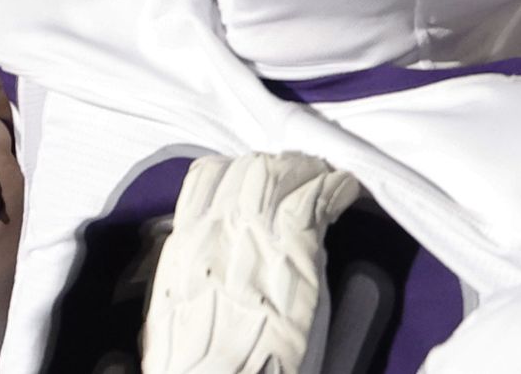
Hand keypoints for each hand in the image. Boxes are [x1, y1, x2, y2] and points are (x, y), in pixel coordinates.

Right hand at [142, 152, 362, 373]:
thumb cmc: (194, 364)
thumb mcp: (174, 309)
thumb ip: (193, 268)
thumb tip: (215, 249)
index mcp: (183, 244)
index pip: (206, 177)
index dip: (237, 169)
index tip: (257, 177)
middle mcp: (216, 229)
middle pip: (250, 168)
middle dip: (280, 166)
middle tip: (303, 173)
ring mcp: (255, 235)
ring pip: (283, 175)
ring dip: (309, 171)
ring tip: (326, 177)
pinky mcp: (294, 250)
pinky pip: (316, 198)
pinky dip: (335, 188)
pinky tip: (346, 190)